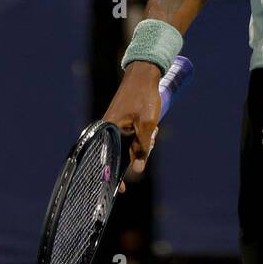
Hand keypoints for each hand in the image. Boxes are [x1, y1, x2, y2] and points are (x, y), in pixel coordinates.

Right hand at [102, 60, 162, 192]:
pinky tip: (152, 127)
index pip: (107, 159)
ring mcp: (115, 124)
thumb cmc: (144, 97)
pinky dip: (141, 136)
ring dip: (143, 143)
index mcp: (108, 129)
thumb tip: (137, 169)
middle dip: (138, 153)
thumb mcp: (147, 124)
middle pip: (121, 152)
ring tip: (154, 130)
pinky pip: (131, 135)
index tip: (120, 190)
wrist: (145, 73)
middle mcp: (108, 128)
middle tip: (152, 142)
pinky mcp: (122, 120)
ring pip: (129, 144)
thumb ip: (142, 147)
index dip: (113, 176)